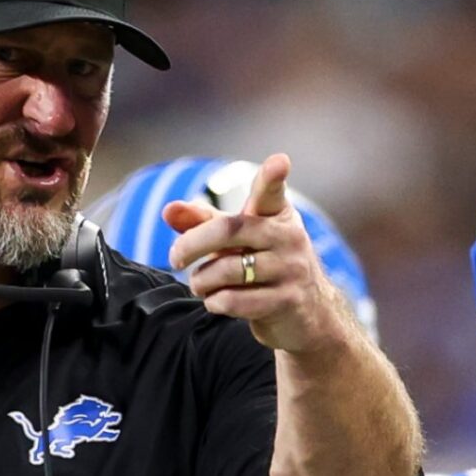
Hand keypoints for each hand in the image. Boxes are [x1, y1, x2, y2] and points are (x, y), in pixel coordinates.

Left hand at [163, 153, 358, 358]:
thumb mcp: (237, 240)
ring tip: (199, 284)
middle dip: (192, 244)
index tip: (279, 161)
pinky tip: (215, 301)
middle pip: (229, 230)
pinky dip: (214, 302)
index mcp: (277, 214)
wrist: (307, 313)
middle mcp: (289, 237)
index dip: (273, 177)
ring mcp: (291, 269)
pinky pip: (235, 300)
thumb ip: (203, 223)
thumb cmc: (264, 265)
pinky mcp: (287, 301)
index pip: (272, 192)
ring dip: (202, 280)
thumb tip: (168, 210)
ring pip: (228, 270)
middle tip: (175, 258)